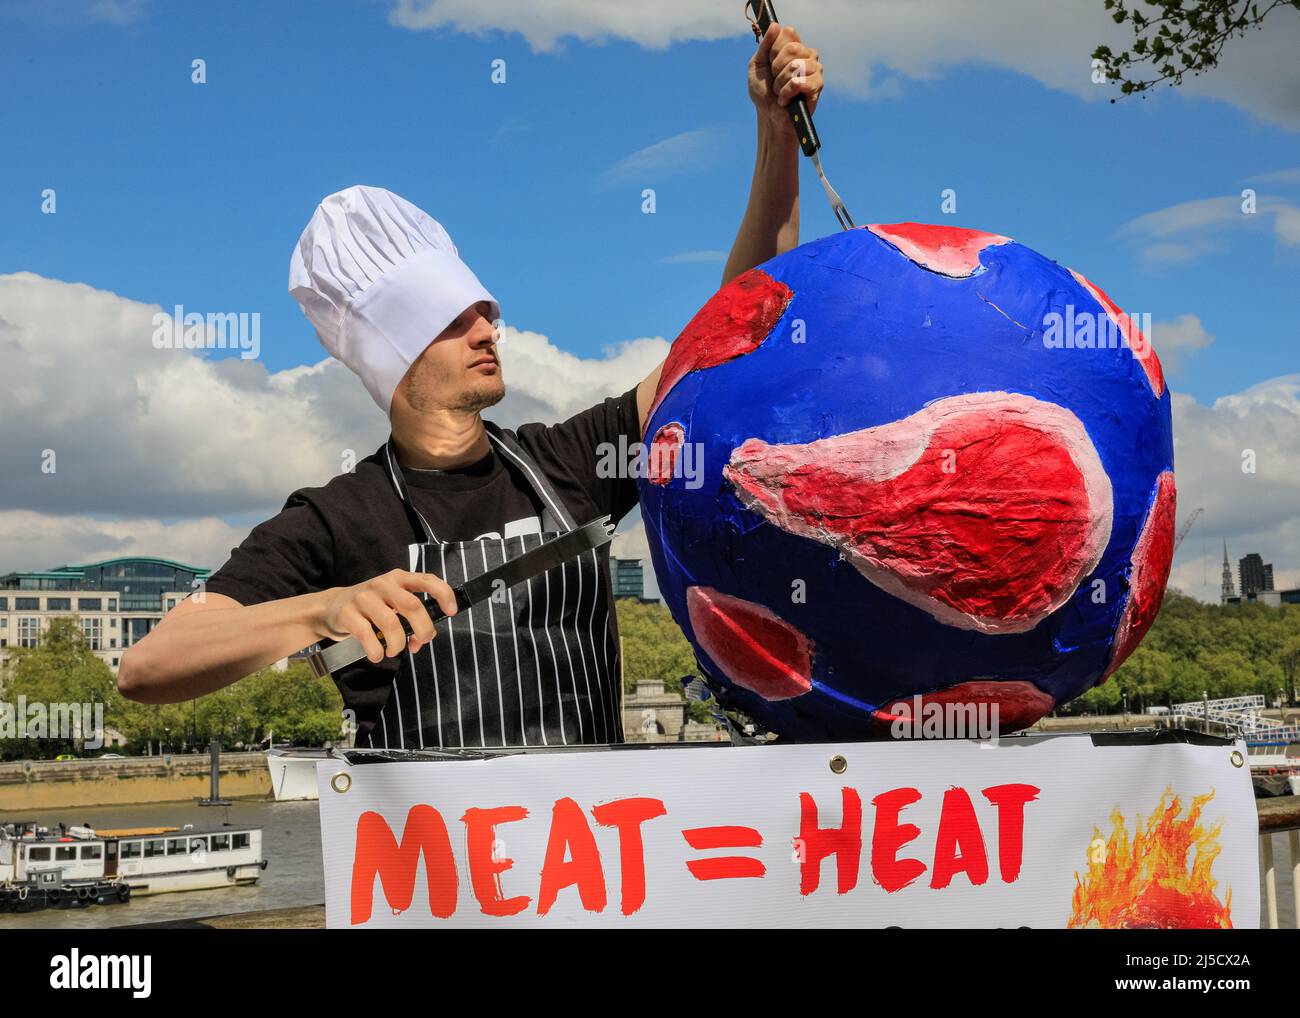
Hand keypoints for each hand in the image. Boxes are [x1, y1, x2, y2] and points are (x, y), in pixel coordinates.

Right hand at [315, 569, 458, 662]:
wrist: (332, 607)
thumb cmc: (371, 607)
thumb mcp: (393, 603)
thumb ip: (410, 619)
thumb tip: (421, 640)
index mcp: (399, 579)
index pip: (427, 580)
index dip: (443, 594)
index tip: (452, 611)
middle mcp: (383, 584)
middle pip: (412, 606)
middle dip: (423, 629)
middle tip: (420, 642)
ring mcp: (364, 597)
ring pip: (391, 623)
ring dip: (398, 644)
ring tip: (394, 651)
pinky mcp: (348, 613)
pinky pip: (367, 635)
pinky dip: (376, 650)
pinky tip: (377, 655)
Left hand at [748, 22, 822, 133]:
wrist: (769, 116)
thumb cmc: (764, 92)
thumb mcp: (757, 65)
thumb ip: (765, 45)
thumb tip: (775, 25)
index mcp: (794, 46)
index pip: (788, 32)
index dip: (775, 49)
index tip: (770, 63)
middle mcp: (807, 55)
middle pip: (792, 48)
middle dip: (776, 68)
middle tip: (775, 80)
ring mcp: (815, 69)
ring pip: (796, 65)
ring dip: (781, 83)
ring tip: (780, 92)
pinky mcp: (818, 86)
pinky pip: (800, 82)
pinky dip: (787, 93)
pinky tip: (786, 100)